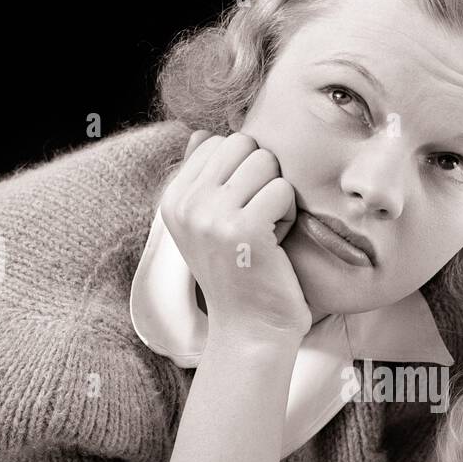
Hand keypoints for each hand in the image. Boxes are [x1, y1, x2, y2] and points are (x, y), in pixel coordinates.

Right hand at [160, 130, 311, 342]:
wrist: (252, 329)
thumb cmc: (241, 274)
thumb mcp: (210, 223)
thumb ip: (205, 177)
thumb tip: (200, 132)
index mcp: (173, 199)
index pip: (217, 142)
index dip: (241, 172)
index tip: (239, 213)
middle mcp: (185, 205)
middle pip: (243, 144)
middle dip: (262, 177)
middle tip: (258, 220)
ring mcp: (211, 217)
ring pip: (265, 162)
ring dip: (277, 195)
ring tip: (266, 233)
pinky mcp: (243, 231)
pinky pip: (282, 190)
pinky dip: (289, 215)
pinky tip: (276, 244)